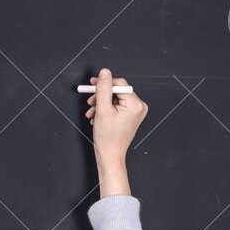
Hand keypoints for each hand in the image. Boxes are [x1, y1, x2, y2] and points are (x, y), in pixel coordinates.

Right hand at [86, 68, 146, 195]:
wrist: (110, 156)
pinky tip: (98, 117)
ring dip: (101, 104)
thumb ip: (103, 89)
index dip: (103, 83)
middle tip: (90, 103)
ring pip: (115, 99)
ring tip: (92, 114)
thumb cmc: (108, 139)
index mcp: (135, 104)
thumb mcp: (102, 110)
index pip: (119, 84)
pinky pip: (117, 106)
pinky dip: (106, 110)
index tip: (91, 85)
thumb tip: (104, 72)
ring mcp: (135, 112)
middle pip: (117, 91)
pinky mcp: (130, 117)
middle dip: (101, 97)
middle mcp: (139, 106)